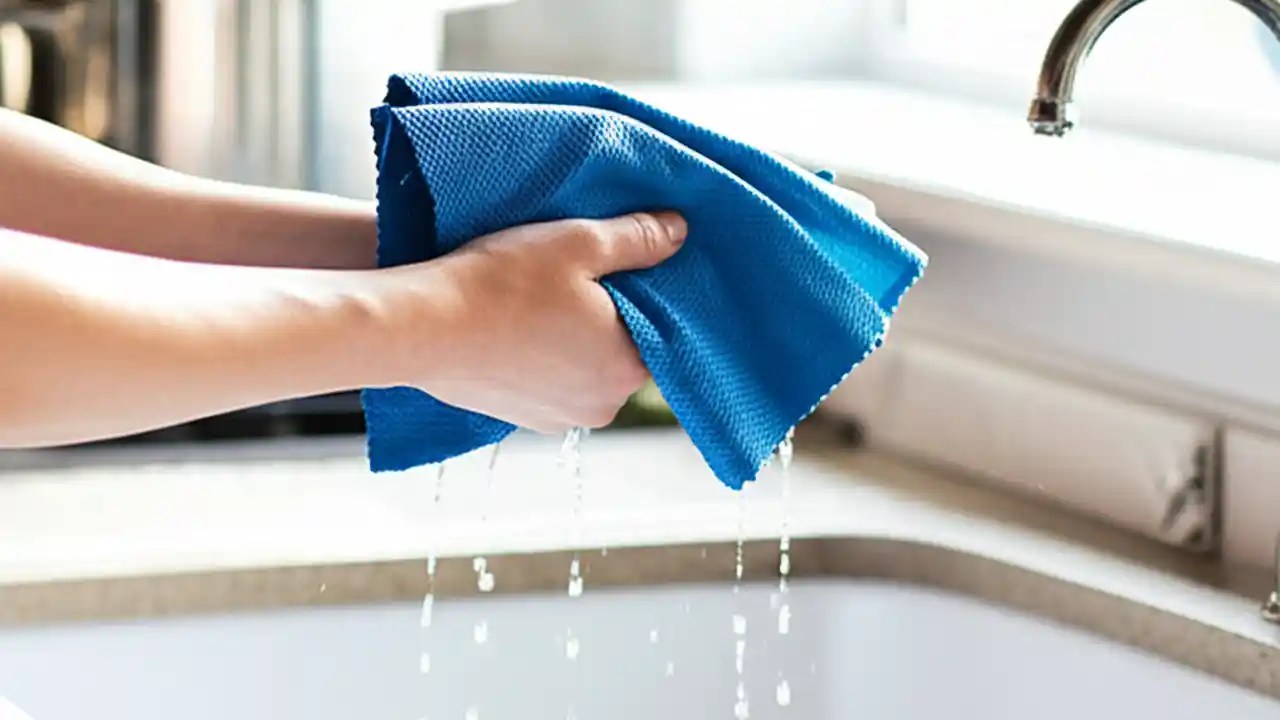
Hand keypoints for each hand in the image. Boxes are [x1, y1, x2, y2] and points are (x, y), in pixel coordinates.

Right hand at [376, 212, 686, 432]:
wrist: (419, 326)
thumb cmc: (501, 284)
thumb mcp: (580, 242)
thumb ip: (639, 237)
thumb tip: (679, 232)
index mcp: (628, 369)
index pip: (661, 328)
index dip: (643, 291)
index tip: (618, 263)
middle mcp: (601, 406)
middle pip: (622, 349)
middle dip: (607, 313)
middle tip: (576, 272)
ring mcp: (557, 417)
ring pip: (582, 364)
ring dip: (570, 333)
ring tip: (539, 293)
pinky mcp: (518, 416)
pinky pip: (545, 377)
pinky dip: (538, 351)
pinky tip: (515, 319)